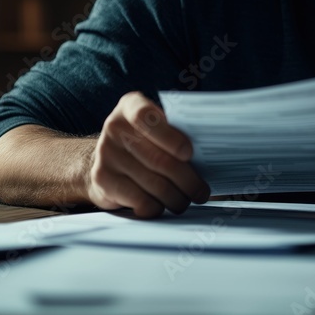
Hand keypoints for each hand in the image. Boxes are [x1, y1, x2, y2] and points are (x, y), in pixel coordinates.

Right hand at [86, 92, 209, 216]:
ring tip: (185, 202)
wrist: (105, 162)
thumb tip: (212, 153)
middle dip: (187, 180)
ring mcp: (106, 153)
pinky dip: (156, 207)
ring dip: (176, 198)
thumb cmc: (145, 143)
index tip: (188, 154)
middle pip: (158, 159)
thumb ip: (177, 133)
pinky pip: (139, 200)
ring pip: (153, 183)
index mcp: (131, 106)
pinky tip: (161, 206)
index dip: (170, 137)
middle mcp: (115, 127)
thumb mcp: (157, 129)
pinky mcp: (102, 179)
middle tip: (202, 192)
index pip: (146, 117)